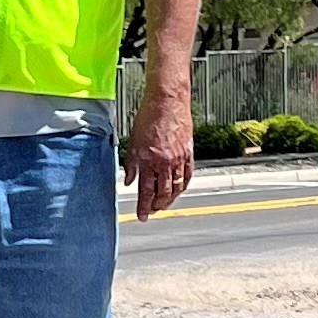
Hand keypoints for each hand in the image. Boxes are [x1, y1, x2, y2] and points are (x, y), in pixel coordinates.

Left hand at [122, 85, 194, 222]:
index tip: (141, 216)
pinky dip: (182, 186)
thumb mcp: (133, 142)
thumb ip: (131, 164)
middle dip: (156, 206)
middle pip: (162, 193)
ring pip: (176, 187)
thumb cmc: (148, 117)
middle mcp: (164, 163)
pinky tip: (178, 190)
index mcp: (148, 161)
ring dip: (169, 199)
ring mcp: (178, 159)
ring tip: (164, 204)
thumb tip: (129, 181)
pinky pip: (187, 175)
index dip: (143, 207)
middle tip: (152, 212)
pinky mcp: (188, 153)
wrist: (167, 101)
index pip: (145, 191)